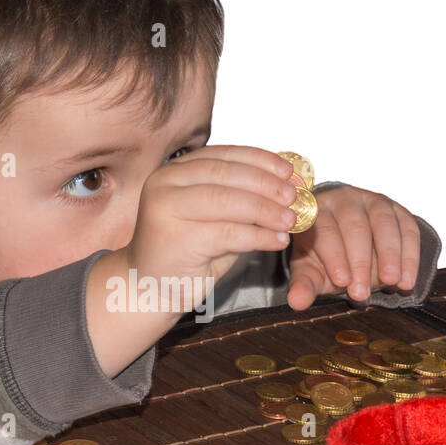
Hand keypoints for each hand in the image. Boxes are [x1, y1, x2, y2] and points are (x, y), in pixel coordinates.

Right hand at [125, 145, 297, 302]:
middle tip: (294, 197)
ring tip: (290, 220)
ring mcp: (165, 208)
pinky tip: (277, 241)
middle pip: (226, 174)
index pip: (224, 155)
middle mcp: (165, 182)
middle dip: (266, 184)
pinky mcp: (174, 238)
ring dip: (265, 210)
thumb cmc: (188, 253)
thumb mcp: (216, 217)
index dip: (260, 159)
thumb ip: (241, 198)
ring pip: (226, 201)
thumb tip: (286, 185)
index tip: (289, 170)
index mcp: (175, 170)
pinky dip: (258, 236)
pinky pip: (227, 233)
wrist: (151, 289)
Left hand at [285, 185, 420, 309]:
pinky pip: (408, 228)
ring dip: (390, 255)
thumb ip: (305, 285)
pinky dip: (410, 255)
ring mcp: (373, 201)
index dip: (334, 256)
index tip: (342, 282)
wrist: (349, 245)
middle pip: (355, 226)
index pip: (325, 230)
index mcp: (316, 212)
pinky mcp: (397, 210)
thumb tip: (297, 302)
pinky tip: (407, 279)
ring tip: (391, 282)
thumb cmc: (325, 258)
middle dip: (360, 261)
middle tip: (362, 292)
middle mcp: (344, 199)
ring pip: (383, 223)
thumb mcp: (311, 271)